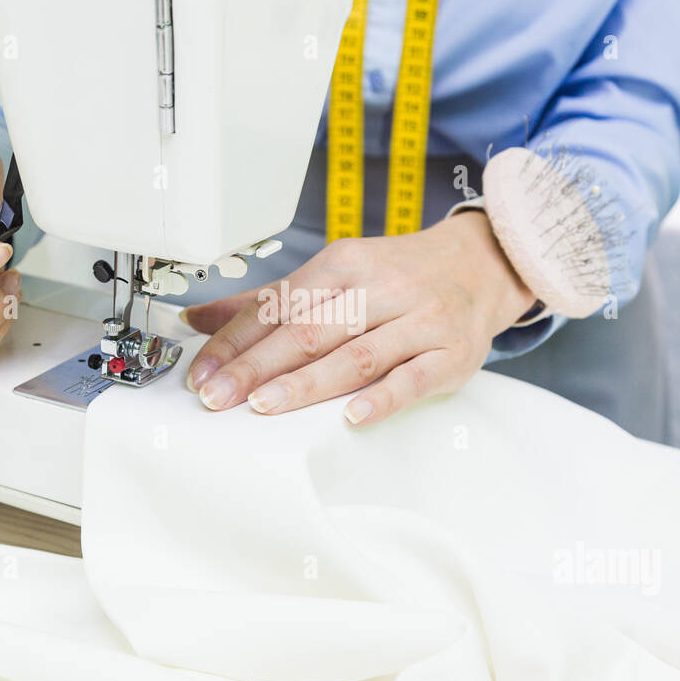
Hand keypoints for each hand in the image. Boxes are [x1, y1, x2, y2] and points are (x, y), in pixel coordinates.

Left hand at [181, 211, 535, 424]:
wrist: (481, 265)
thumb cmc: (397, 276)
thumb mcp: (336, 273)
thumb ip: (269, 302)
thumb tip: (198, 319)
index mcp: (344, 264)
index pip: (279, 305)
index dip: (236, 341)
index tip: (203, 373)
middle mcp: (381, 288)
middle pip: (310, 330)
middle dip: (257, 366)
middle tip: (218, 397)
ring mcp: (419, 321)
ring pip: (356, 355)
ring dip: (307, 383)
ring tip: (265, 406)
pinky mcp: (450, 354)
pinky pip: (413, 378)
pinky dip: (382, 398)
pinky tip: (351, 416)